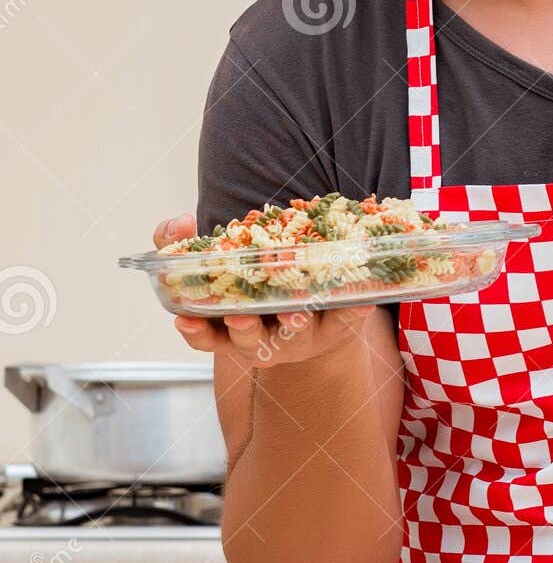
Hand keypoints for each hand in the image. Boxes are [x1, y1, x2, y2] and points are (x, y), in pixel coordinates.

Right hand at [156, 212, 375, 369]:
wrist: (309, 313)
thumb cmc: (252, 284)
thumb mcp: (216, 265)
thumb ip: (183, 245)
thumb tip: (180, 222)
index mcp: (229, 327)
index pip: (206, 337)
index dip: (196, 332)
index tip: (186, 320)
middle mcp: (263, 339)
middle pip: (249, 340)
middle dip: (244, 329)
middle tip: (241, 316)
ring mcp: (300, 336)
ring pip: (295, 335)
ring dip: (293, 325)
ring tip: (296, 315)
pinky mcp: (336, 327)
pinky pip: (344, 320)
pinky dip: (351, 311)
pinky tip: (361, 301)